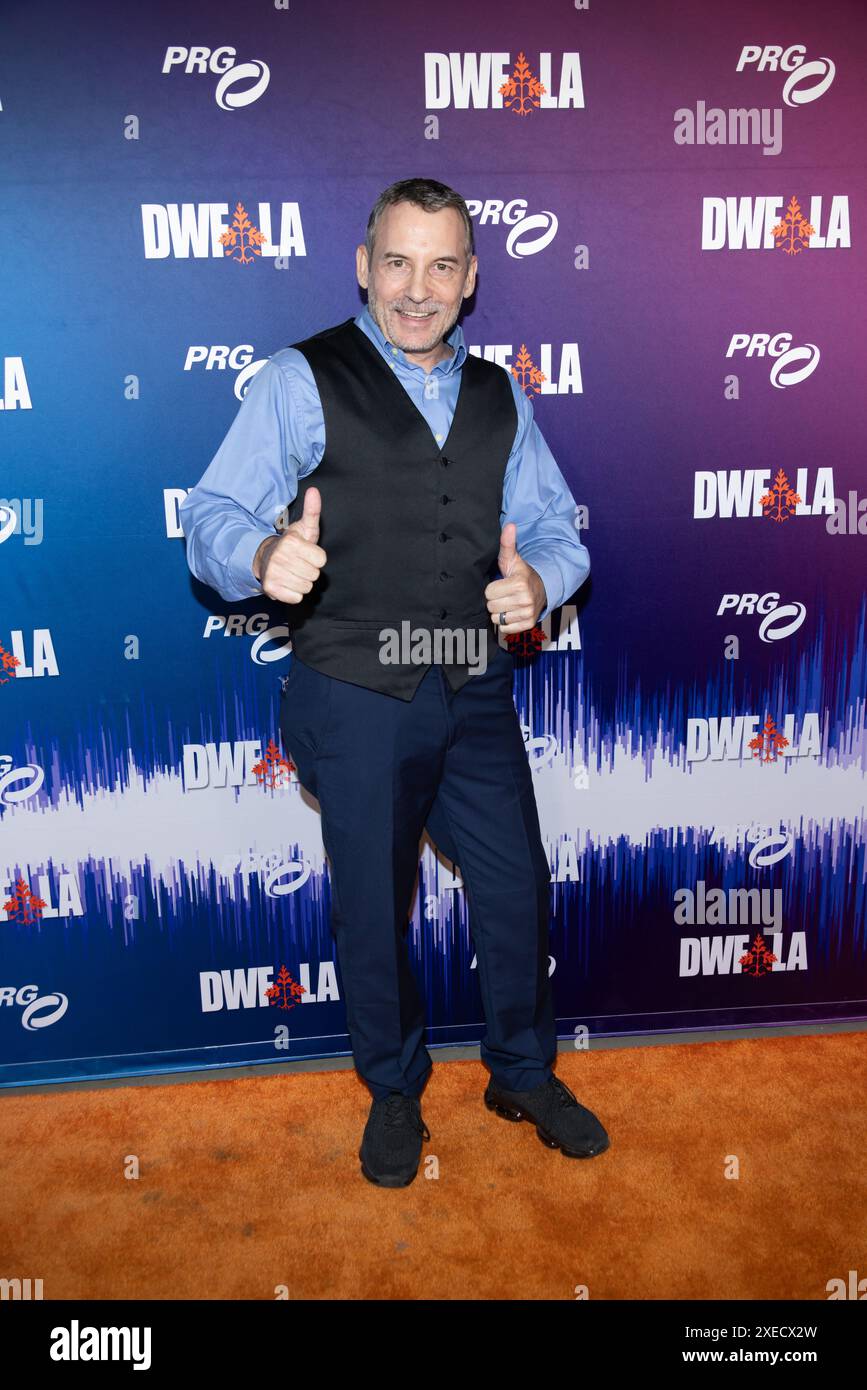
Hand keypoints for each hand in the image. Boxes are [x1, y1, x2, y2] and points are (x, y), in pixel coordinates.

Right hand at [254, 487, 326, 602]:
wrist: (265, 558)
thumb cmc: (290, 544)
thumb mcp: (303, 528)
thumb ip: (312, 511)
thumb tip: (314, 490)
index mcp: (291, 542)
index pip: (321, 560)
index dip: (316, 558)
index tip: (305, 553)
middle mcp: (281, 557)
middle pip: (314, 575)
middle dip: (309, 570)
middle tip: (298, 563)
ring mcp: (274, 573)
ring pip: (306, 587)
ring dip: (301, 582)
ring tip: (292, 572)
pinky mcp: (270, 588)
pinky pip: (296, 598)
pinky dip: (293, 593)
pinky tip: (286, 583)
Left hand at [484, 522, 546, 633]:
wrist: (542, 589)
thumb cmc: (521, 574)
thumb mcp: (513, 559)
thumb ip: (507, 544)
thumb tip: (509, 525)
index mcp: (519, 583)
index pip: (488, 593)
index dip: (492, 589)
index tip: (502, 585)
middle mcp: (525, 600)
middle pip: (491, 607)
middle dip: (495, 601)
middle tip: (505, 594)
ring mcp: (527, 613)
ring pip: (497, 619)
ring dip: (500, 612)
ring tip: (509, 603)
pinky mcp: (528, 625)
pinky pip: (504, 629)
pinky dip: (506, 623)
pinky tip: (512, 612)